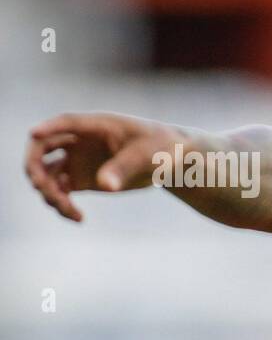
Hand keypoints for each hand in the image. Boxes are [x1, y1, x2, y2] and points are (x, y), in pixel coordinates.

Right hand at [24, 112, 182, 220]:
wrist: (169, 162)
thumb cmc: (161, 148)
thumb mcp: (147, 155)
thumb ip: (124, 167)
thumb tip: (105, 185)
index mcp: (96, 126)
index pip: (65, 122)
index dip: (47, 127)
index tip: (33, 134)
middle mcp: (79, 141)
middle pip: (42, 147)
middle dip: (36, 167)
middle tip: (43, 187)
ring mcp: (77, 160)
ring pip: (47, 174)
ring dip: (49, 193)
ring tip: (71, 211)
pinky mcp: (81, 180)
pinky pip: (60, 192)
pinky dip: (62, 205)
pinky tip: (78, 218)